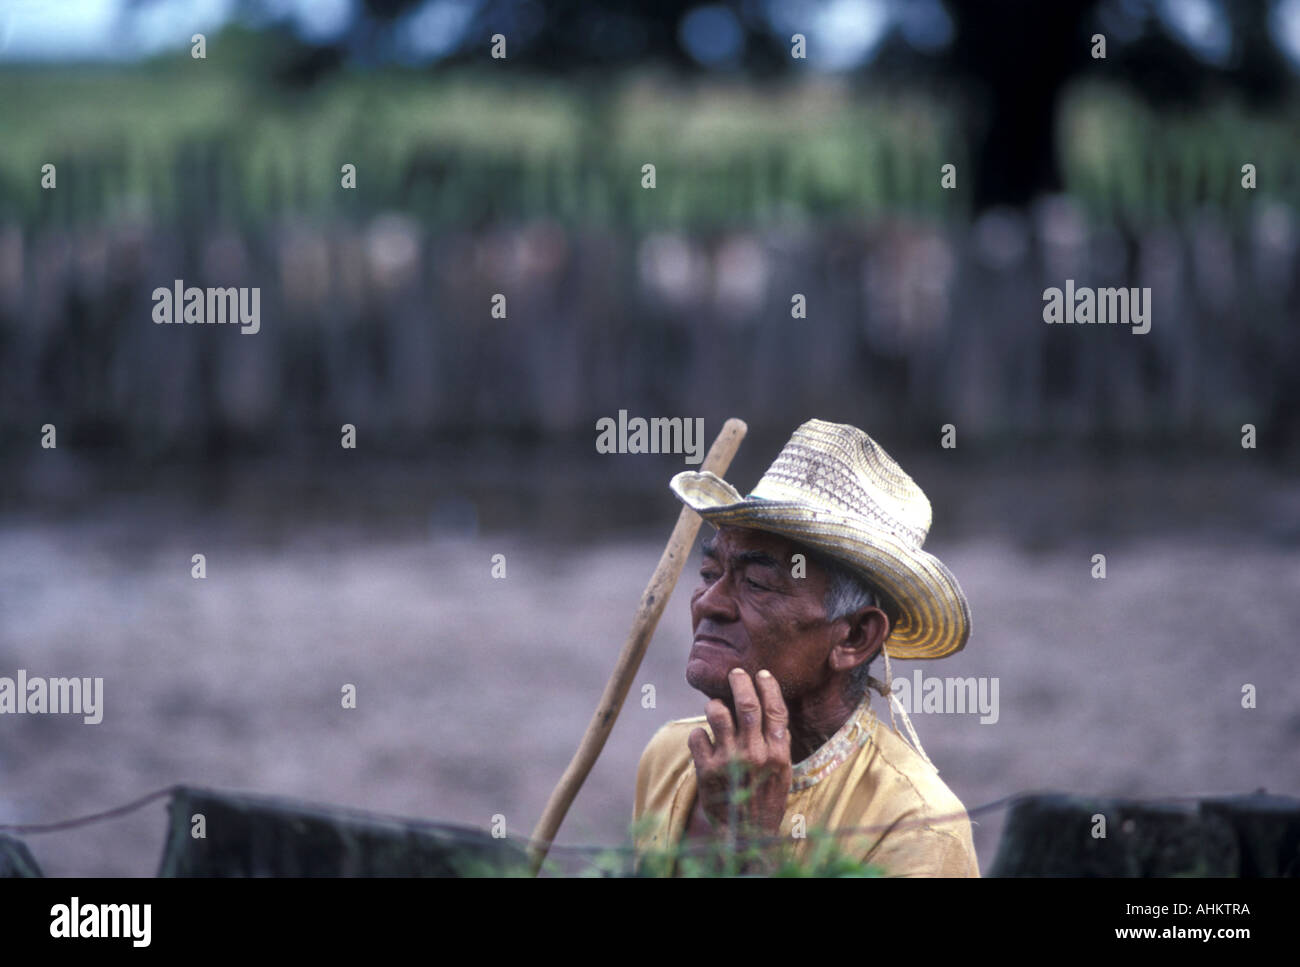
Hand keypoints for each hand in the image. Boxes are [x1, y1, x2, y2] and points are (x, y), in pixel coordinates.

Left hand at [687, 668, 792, 854]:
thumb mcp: (783, 775)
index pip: (775, 710)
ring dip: (715, 704)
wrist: (744, 834)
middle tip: (735, 673)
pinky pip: (697, 735)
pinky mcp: (706, 770)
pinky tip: (703, 741)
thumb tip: (776, 718)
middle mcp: (755, 754)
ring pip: (718, 713)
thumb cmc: (765, 801)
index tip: (762, 674)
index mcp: (777, 754)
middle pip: (746, 705)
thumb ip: (780, 745)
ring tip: (716, 706)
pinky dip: (698, 734)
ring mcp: (729, 761)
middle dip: (740, 682)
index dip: (768, 687)